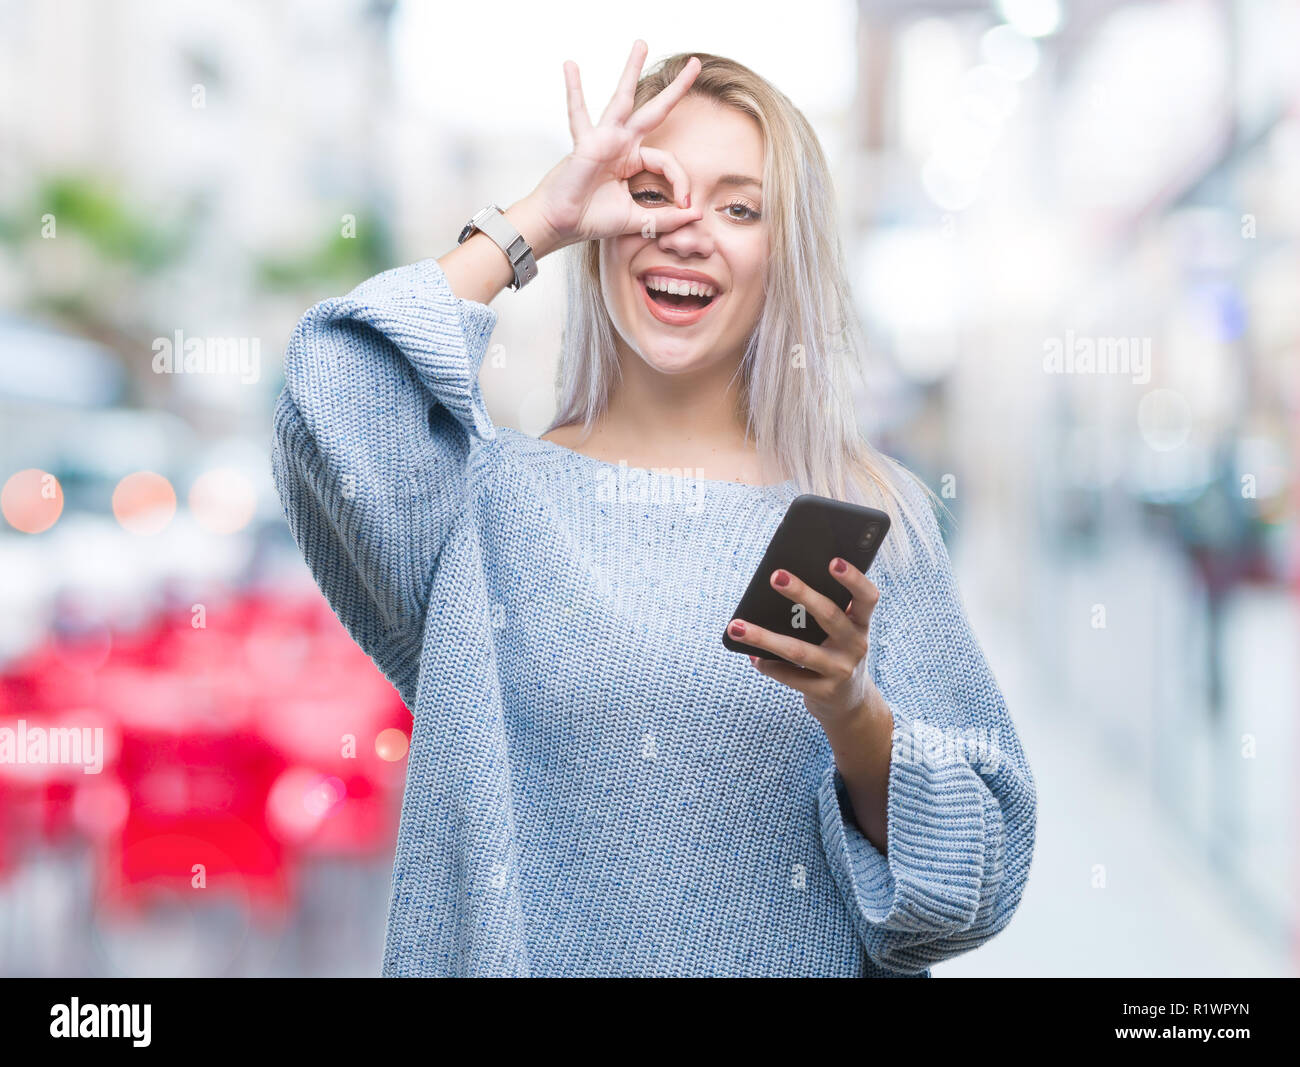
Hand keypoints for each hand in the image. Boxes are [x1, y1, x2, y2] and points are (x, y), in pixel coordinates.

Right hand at [525, 40, 703, 248]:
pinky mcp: (586, 143)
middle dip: (675, 89)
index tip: (683, 203)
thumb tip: (696, 213)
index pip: (666, 161)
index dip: (679, 180)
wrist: (562, 225)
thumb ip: (666, 218)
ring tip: (642, 45)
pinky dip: (574, 90)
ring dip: (631, 70)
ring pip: (623, 100)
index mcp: (632, 161)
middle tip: (695, 64)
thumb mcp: (638, 221)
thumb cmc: (592, 220)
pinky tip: (570, 67)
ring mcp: (603, 140)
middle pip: (654, 111)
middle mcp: (621, 145)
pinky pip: (579, 113)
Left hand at [726, 557, 887, 732]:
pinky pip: (790, 676)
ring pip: (799, 650)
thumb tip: (779, 587)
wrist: (850, 705)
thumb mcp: (842, 634)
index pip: (867, 597)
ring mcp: (842, 670)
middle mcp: (857, 646)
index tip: (834, 561)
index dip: (854, 578)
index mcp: (861, 624)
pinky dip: (768, 665)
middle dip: (801, 594)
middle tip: (775, 576)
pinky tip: (752, 656)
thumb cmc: (837, 655)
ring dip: (763, 637)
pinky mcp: (825, 692)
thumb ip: (825, 613)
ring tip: (736, 627)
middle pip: (829, 615)